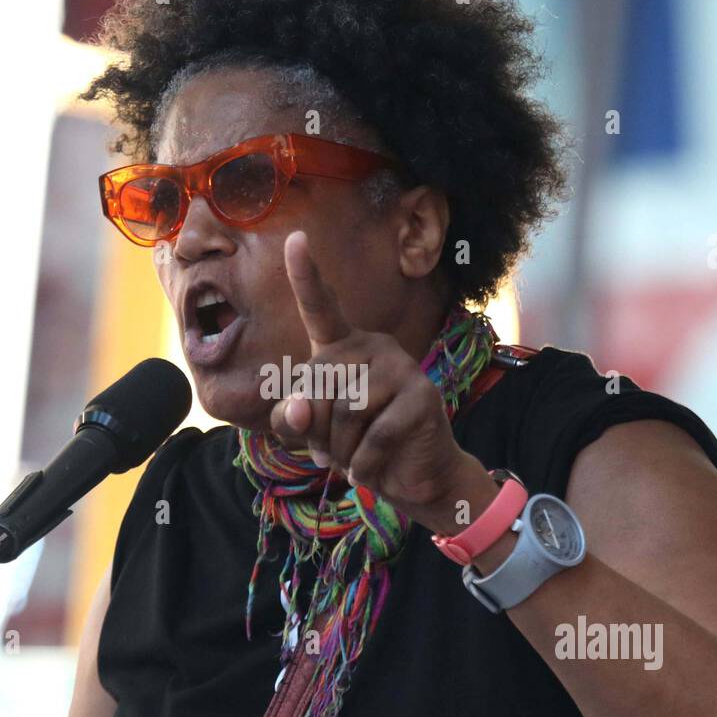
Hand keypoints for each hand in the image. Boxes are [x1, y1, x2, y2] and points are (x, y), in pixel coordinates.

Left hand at [270, 231, 493, 533]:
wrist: (414, 478)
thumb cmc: (358, 447)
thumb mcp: (314, 434)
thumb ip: (294, 419)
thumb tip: (301, 407)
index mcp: (343, 347)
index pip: (320, 309)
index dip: (305, 276)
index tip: (294, 238)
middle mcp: (374, 346)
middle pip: (320, 385)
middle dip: (319, 431)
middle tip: (339, 448)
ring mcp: (402, 367)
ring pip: (346, 412)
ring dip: (341, 450)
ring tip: (356, 458)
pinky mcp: (422, 396)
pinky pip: (374, 436)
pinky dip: (364, 465)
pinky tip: (370, 473)